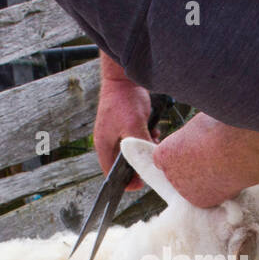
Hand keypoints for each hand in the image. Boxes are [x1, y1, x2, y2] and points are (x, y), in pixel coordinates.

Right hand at [93, 74, 155, 190]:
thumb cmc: (124, 100)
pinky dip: (147, 137)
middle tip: (151, 157)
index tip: (142, 183)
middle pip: (124, 165)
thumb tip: (151, 162)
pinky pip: (137, 139)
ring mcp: (116, 132)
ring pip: (133, 152)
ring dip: (145, 149)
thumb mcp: (134, 126)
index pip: (110, 174)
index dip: (125, 183)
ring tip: (154, 139)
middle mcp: (108, 141)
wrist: (124, 76)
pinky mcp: (126, 125)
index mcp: (103, 145)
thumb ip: (141, 146)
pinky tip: (154, 130)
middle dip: (140, 162)